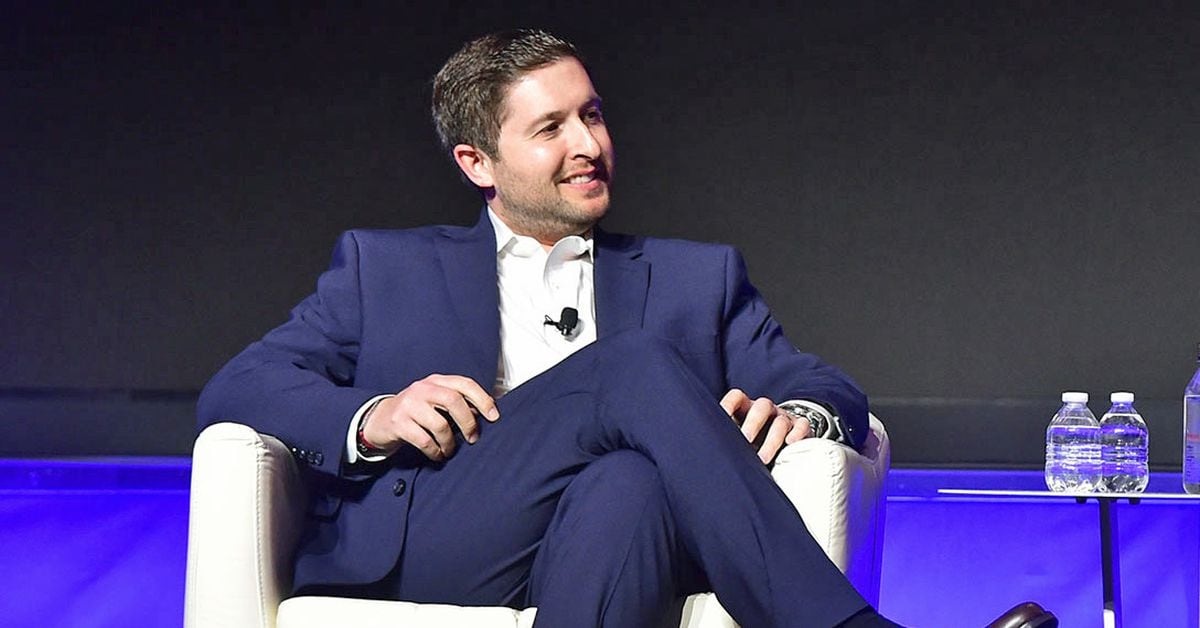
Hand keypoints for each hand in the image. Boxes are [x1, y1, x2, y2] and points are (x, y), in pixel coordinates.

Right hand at [362, 374, 498, 461]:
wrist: (379, 419)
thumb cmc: (414, 412)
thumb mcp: (435, 401)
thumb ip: (456, 403)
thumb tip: (483, 414)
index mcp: (436, 381)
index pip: (465, 384)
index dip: (483, 399)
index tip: (494, 416)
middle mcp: (422, 389)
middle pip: (454, 401)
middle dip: (468, 422)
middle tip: (473, 438)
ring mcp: (409, 405)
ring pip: (440, 424)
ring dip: (450, 442)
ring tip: (450, 450)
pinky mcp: (398, 423)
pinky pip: (424, 441)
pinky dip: (435, 451)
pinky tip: (436, 454)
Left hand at [720, 388, 811, 463]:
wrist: (780, 440)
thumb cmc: (751, 440)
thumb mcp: (736, 436)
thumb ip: (724, 437)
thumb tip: (704, 449)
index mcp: (745, 407)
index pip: (736, 396)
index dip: (728, 404)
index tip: (720, 418)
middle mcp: (765, 409)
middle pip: (761, 407)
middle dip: (753, 424)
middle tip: (745, 440)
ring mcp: (783, 417)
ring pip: (780, 421)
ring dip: (772, 440)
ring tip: (763, 458)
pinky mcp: (800, 428)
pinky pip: (802, 425)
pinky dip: (798, 433)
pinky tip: (790, 443)